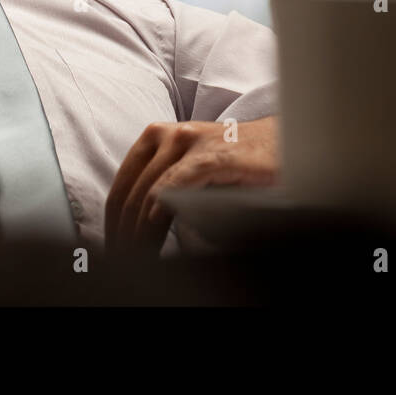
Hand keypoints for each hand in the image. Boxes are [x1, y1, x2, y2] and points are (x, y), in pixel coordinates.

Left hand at [104, 115, 278, 256]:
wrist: (282, 143)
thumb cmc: (235, 163)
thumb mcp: (190, 168)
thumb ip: (164, 186)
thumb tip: (136, 229)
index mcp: (158, 137)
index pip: (123, 185)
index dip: (113, 222)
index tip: (114, 249)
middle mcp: (172, 134)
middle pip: (134, 190)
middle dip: (125, 231)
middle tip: (124, 260)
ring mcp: (195, 140)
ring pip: (154, 187)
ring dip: (141, 227)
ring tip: (139, 254)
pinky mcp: (219, 153)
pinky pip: (185, 176)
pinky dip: (168, 198)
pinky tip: (157, 219)